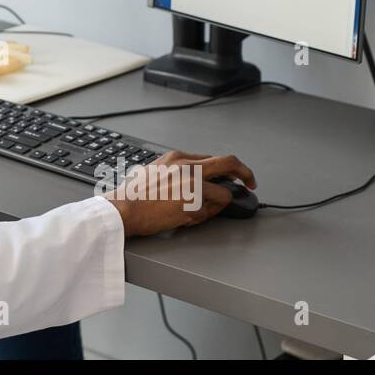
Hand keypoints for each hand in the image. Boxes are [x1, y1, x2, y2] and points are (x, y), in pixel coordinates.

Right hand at [101, 152, 255, 237]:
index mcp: (176, 157)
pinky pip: (212, 210)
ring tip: (198, 213)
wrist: (123, 209)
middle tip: (250, 183)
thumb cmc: (134, 196)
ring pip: (223, 193)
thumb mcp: (155, 172)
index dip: (225, 169)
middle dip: (245, 173)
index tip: (232, 176)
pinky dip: (205, 217)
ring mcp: (191, 182)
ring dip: (217, 206)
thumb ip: (178, 172)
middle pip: (228, 162)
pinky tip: (187, 218)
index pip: (211, 158)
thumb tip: (199, 182)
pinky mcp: (193, 200)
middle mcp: (186, 165)